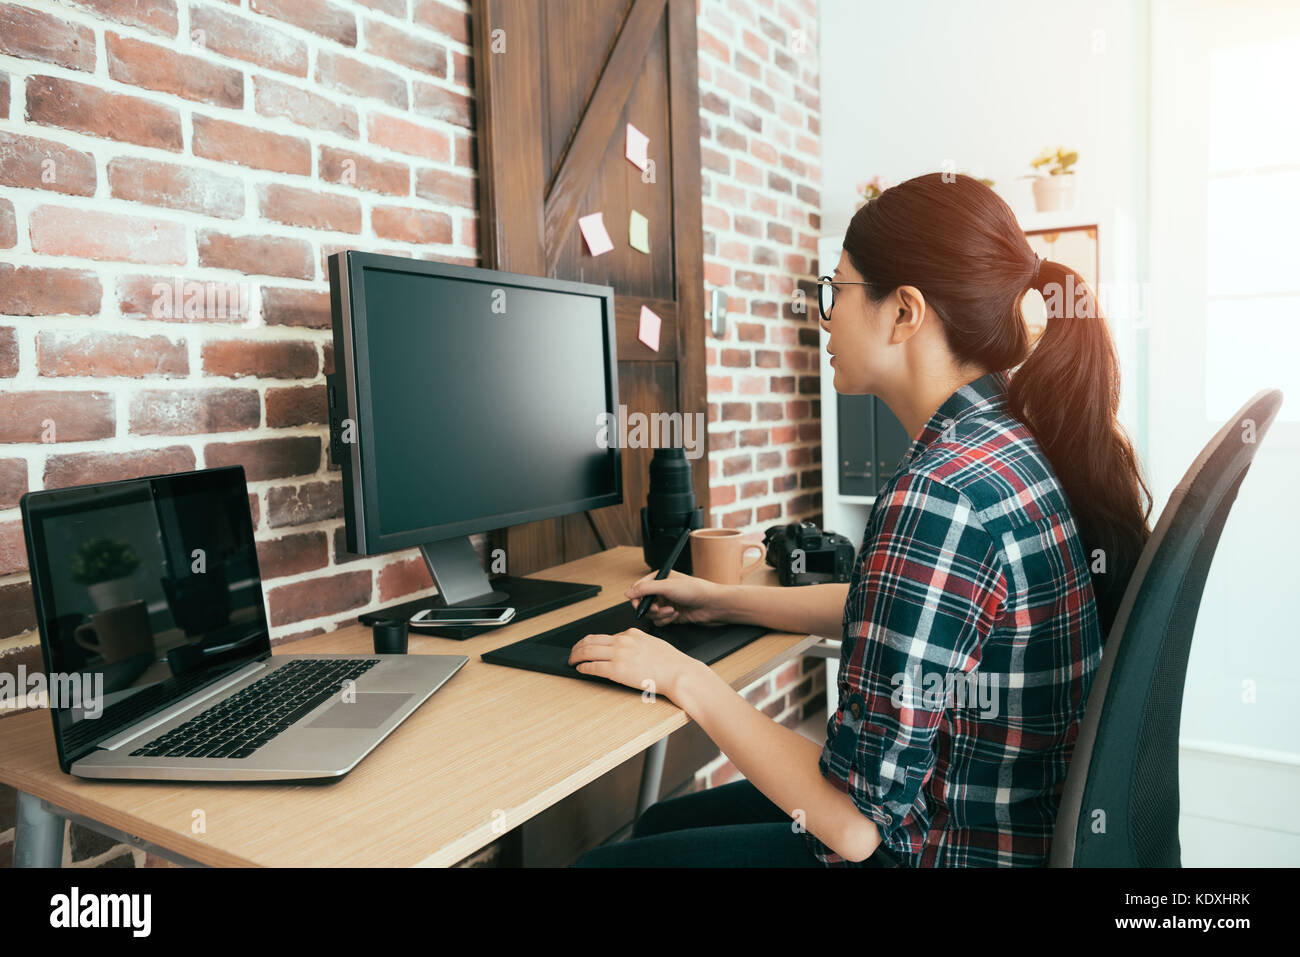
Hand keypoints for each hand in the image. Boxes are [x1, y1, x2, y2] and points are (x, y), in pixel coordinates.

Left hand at [568, 628, 700, 703]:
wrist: (678, 673)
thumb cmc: (671, 662)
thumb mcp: (654, 644)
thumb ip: (639, 643)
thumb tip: (631, 648)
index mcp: (632, 634)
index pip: (606, 636)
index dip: (594, 642)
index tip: (589, 647)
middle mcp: (623, 641)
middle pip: (591, 640)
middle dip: (578, 646)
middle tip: (573, 652)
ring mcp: (618, 655)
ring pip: (588, 651)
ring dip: (576, 656)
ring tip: (572, 660)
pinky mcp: (616, 670)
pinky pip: (593, 667)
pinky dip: (584, 667)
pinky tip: (580, 669)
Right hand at [624, 570, 724, 626]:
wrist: (712, 605)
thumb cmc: (696, 590)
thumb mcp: (667, 586)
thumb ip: (645, 589)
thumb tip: (628, 593)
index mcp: (659, 578)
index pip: (638, 588)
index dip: (637, 598)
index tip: (639, 604)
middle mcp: (661, 591)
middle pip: (643, 603)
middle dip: (650, 608)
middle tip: (656, 609)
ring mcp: (666, 603)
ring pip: (651, 614)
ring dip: (660, 614)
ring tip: (672, 610)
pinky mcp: (671, 615)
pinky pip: (659, 621)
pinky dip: (666, 620)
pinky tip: (676, 615)